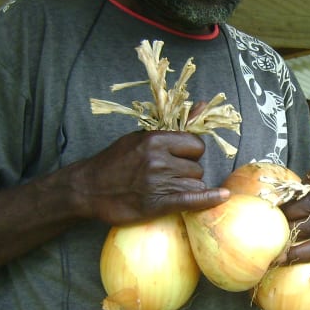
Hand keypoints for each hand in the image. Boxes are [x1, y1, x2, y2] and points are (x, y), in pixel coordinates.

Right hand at [72, 130, 227, 223]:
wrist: (88, 188)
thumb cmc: (115, 161)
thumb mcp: (141, 136)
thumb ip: (175, 124)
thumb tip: (202, 105)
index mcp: (155, 140)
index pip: (195, 144)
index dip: (191, 152)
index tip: (181, 157)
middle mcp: (158, 160)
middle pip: (196, 167)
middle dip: (187, 172)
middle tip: (167, 176)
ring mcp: (158, 183)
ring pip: (195, 184)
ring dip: (187, 188)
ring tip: (165, 188)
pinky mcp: (157, 204)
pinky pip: (192, 200)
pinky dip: (208, 199)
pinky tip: (221, 196)